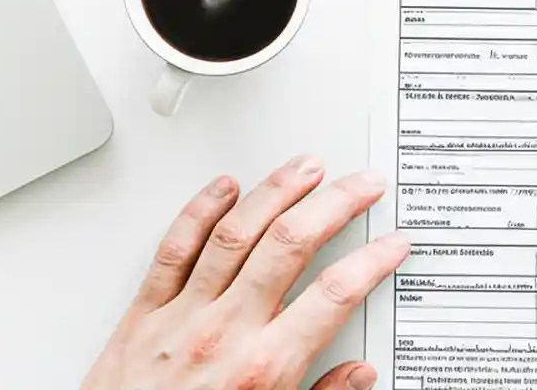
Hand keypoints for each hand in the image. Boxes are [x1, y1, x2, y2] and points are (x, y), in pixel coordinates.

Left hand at [82, 156, 408, 389]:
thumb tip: (359, 376)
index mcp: (264, 368)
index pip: (334, 295)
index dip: (372, 261)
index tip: (393, 244)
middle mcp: (225, 333)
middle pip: (290, 245)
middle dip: (335, 204)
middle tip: (362, 184)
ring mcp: (182, 317)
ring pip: (236, 233)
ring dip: (276, 191)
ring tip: (305, 168)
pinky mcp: (144, 313)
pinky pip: (174, 248)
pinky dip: (200, 210)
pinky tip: (224, 186)